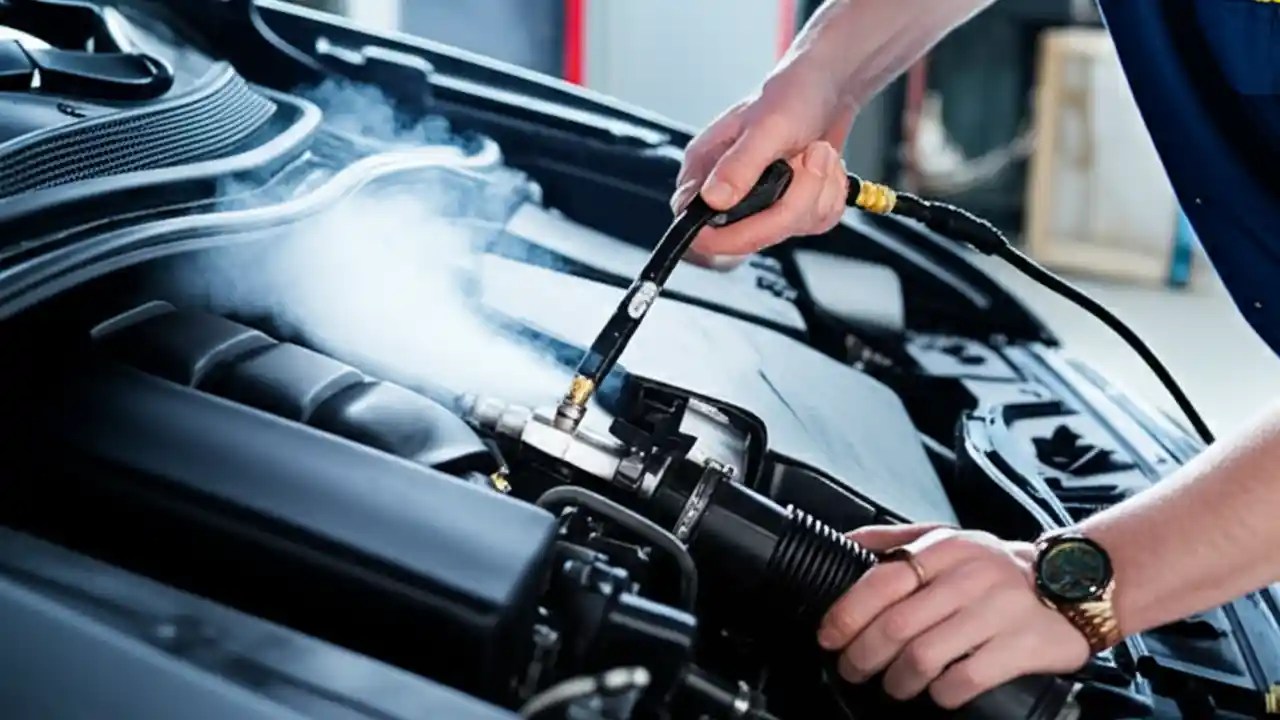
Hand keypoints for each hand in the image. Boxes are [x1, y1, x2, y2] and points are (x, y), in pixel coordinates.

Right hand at [670, 59, 856, 268]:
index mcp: (704, 172)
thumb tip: (713, 199)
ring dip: (818, 190)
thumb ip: (739, 165)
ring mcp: (760, 205)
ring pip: (792, 229)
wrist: (829, 87)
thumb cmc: (791, 94)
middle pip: (754, 235)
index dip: (729, 235)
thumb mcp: (766, 127)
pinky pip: (815, 223)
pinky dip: (830, 193)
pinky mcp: (790, 209)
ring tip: (815, 152)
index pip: (698, 228)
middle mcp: (726, 193)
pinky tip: (823, 166)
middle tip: (808, 156)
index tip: (767, 213)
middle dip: (795, 198)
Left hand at [818, 524, 1091, 708]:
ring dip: (897, 681)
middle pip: (895, 626)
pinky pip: (965, 679)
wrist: (1077, 583)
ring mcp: (997, 612)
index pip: (881, 581)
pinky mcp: (1021, 646)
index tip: (829, 637)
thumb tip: (843, 542)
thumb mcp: (949, 540)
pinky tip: (937, 692)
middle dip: (862, 657)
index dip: (846, 614)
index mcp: (944, 549)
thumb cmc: (998, 569)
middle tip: (853, 669)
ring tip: (893, 686)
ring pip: (923, 657)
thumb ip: (896, 539)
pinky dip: (941, 693)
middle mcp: (969, 576)